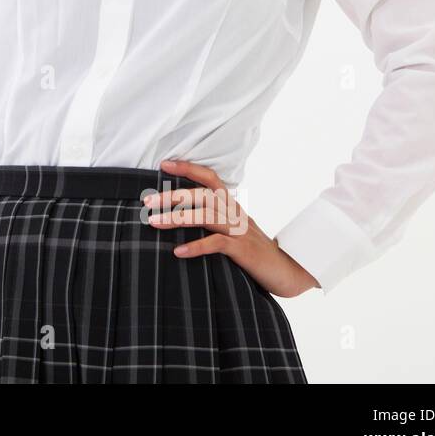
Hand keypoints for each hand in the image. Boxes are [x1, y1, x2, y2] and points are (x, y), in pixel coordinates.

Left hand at [143, 159, 319, 297]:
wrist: (287, 271)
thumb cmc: (253, 250)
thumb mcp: (233, 229)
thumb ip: (212, 219)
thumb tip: (176, 214)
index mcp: (231, 205)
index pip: (210, 178)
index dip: (188, 168)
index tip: (163, 164)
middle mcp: (235, 213)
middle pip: (203, 195)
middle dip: (173, 196)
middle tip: (147, 202)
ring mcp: (240, 230)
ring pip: (207, 216)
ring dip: (178, 218)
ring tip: (153, 222)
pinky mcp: (243, 250)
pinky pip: (217, 244)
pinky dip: (196, 246)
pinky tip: (177, 251)